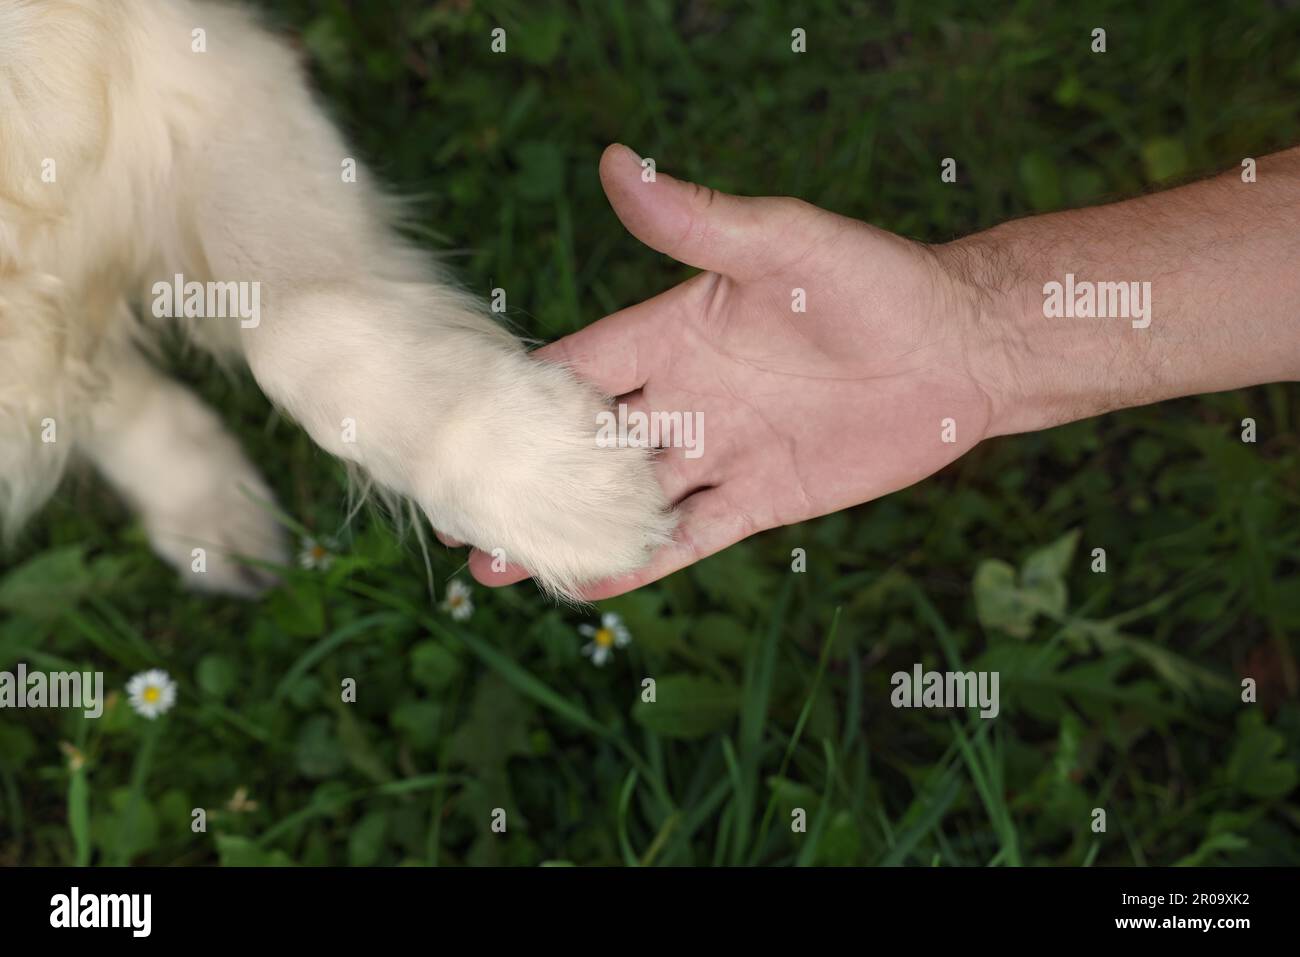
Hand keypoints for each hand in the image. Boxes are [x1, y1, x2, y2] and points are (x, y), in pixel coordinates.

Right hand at [467, 144, 992, 597]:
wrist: (960, 350)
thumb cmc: (874, 280)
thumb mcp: (783, 242)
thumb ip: (699, 221)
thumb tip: (615, 161)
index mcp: (672, 333)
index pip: (576, 369)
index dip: (519, 400)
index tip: (459, 430)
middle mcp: (685, 396)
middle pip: (586, 446)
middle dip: (527, 479)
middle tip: (459, 517)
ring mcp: (720, 452)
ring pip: (626, 500)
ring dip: (567, 529)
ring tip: (497, 566)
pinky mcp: (761, 498)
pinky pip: (689, 536)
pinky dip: (640, 559)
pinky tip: (590, 582)